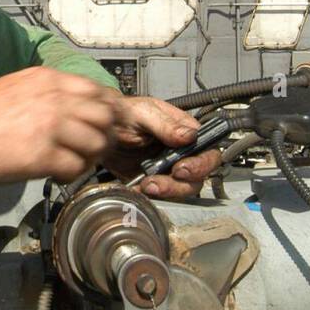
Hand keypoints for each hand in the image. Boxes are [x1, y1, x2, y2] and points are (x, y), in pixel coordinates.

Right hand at [0, 67, 117, 191]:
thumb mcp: (13, 88)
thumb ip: (44, 93)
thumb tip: (73, 106)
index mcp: (45, 79)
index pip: (96, 90)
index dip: (106, 110)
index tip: (104, 124)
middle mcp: (52, 99)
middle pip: (104, 116)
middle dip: (104, 135)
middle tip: (94, 148)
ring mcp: (49, 126)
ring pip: (97, 143)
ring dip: (90, 157)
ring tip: (74, 163)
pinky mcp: (42, 155)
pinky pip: (77, 167)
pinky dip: (72, 175)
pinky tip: (58, 175)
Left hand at [100, 94, 223, 199]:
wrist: (102, 130)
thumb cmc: (124, 115)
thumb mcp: (143, 113)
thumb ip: (166, 124)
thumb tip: (189, 135)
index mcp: (185, 132)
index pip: (208, 150)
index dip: (201, 163)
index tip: (183, 168)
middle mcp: (181, 152)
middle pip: (199, 175)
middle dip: (184, 182)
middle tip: (166, 177)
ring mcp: (168, 168)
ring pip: (182, 188)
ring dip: (167, 191)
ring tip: (147, 183)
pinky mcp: (155, 181)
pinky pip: (161, 195)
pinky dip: (151, 196)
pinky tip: (138, 187)